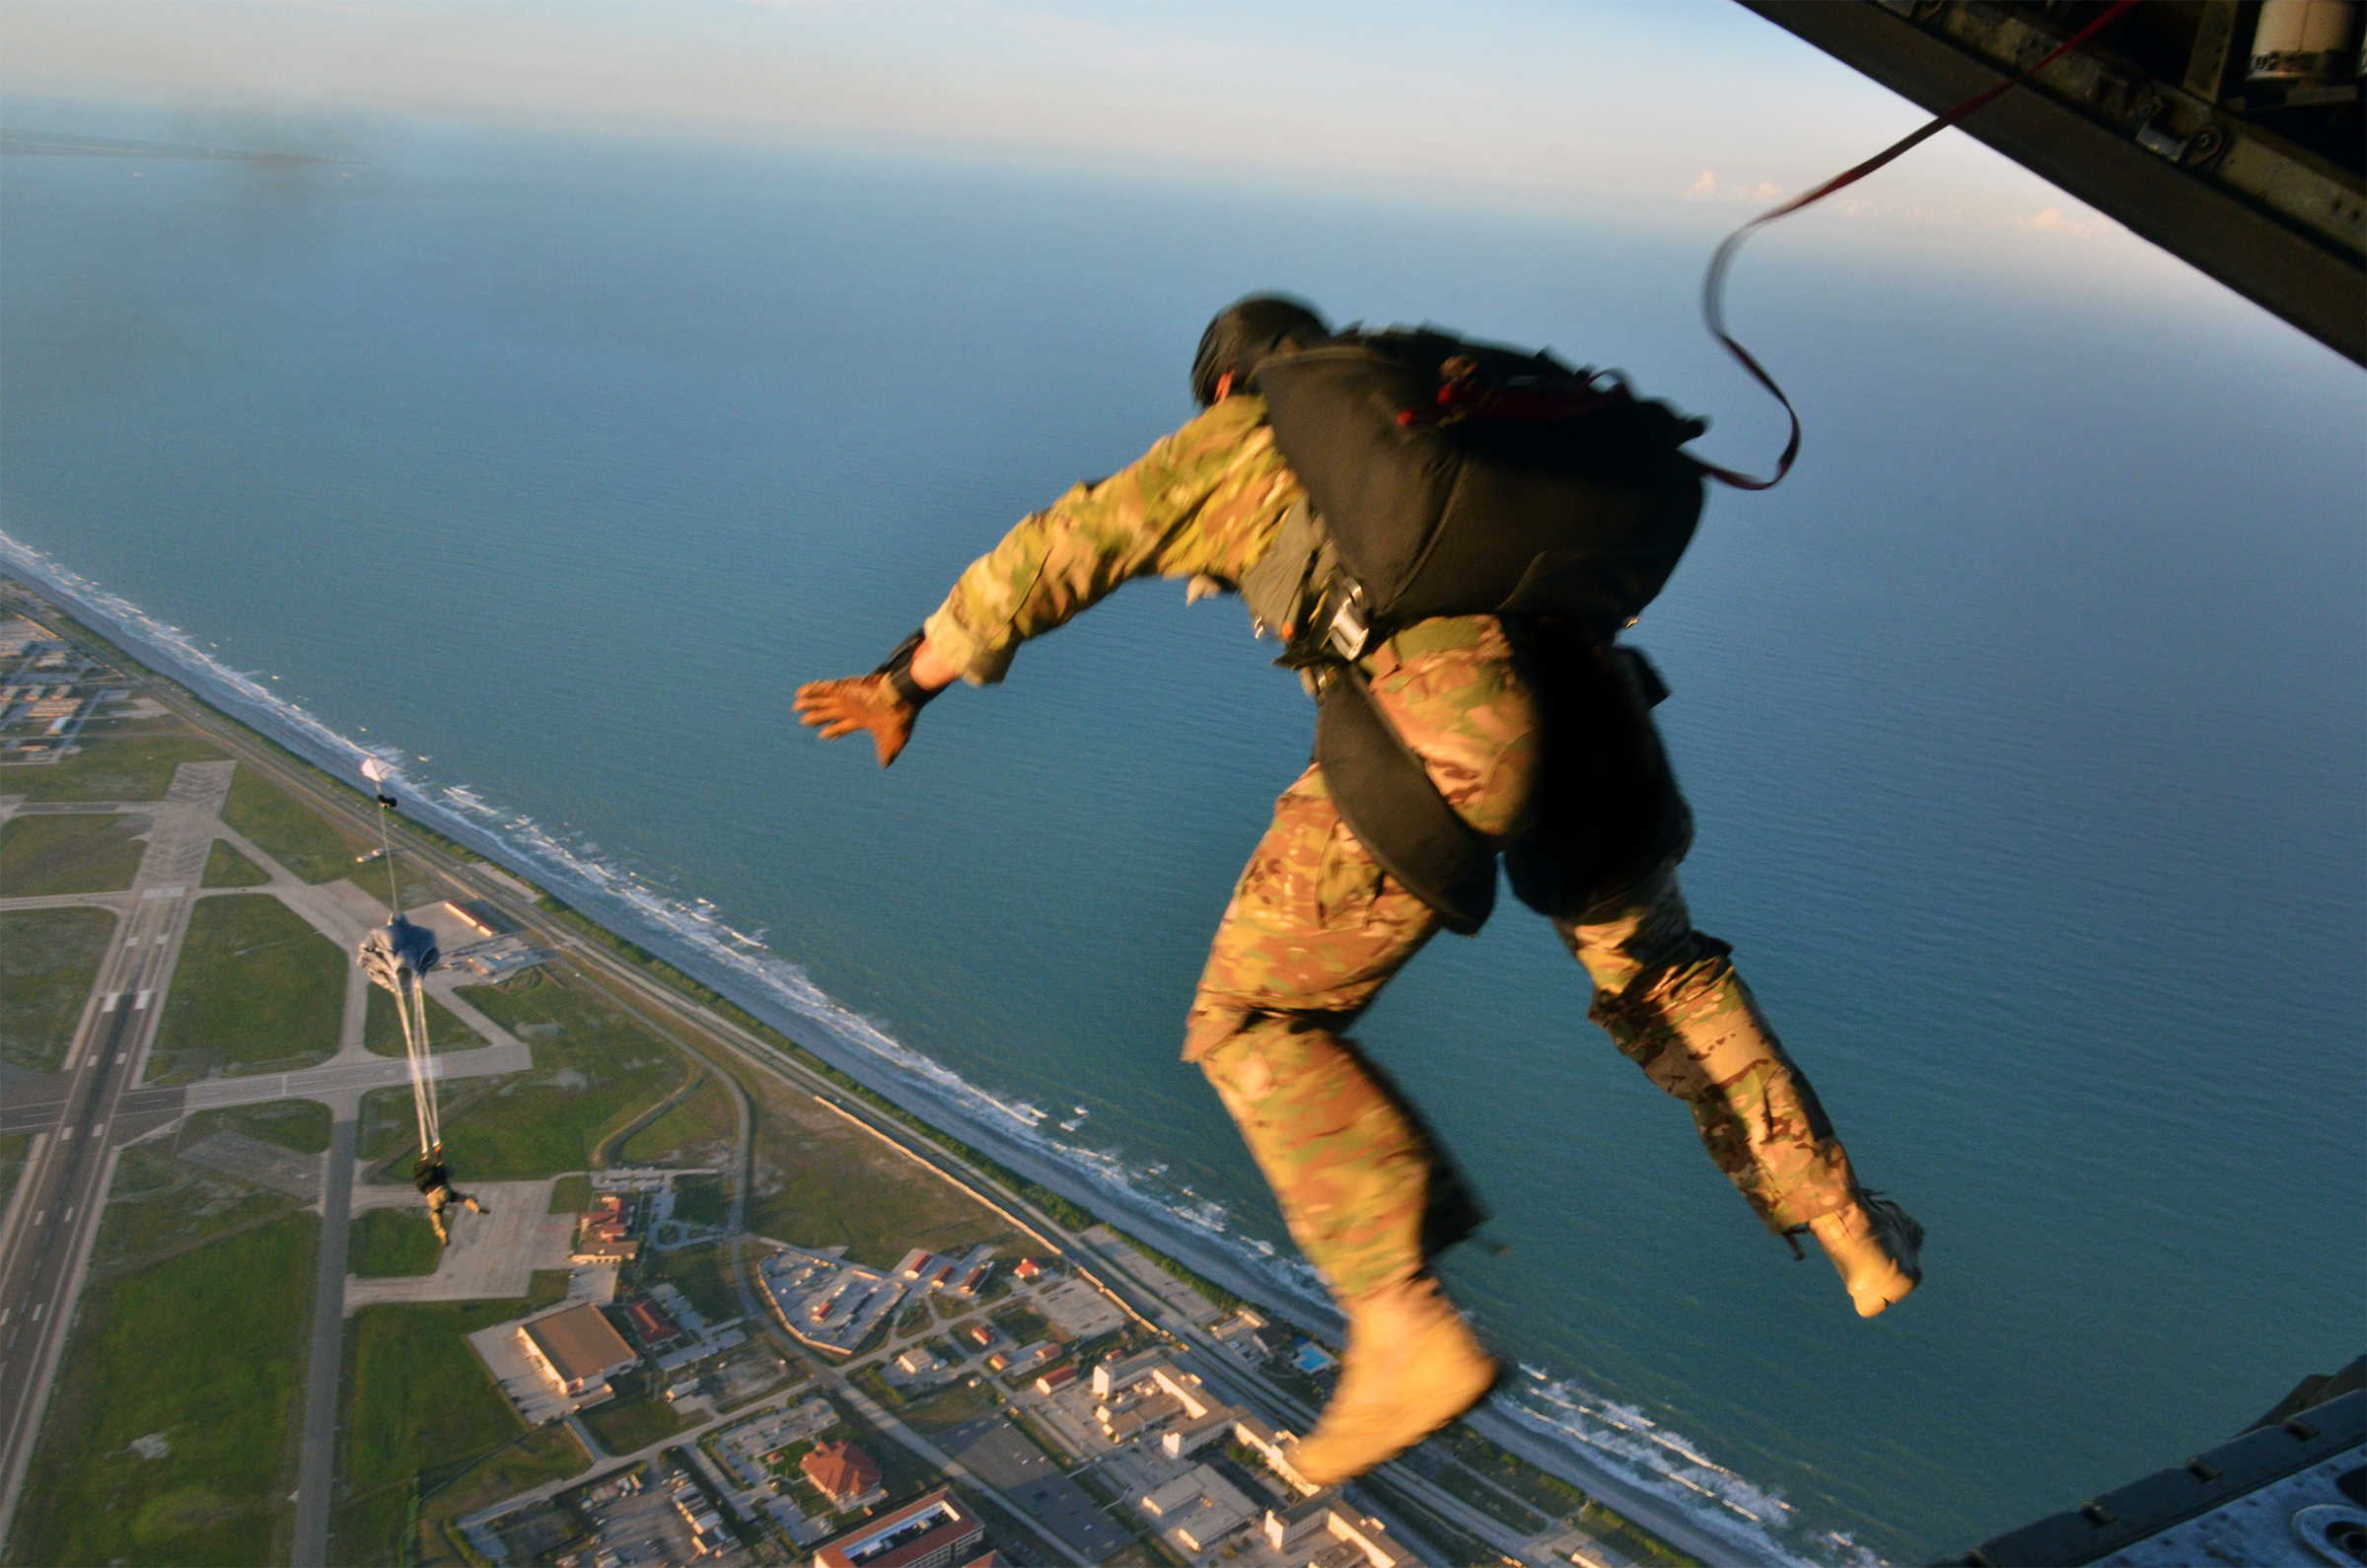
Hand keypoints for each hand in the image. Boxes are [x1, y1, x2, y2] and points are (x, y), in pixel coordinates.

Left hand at [794, 674, 917, 767]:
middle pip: (829, 714)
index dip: (833, 731)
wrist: (901, 698)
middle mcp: (853, 708)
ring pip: (824, 701)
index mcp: (863, 719)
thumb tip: (885, 765)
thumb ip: (886, 751)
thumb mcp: (893, 739)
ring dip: (810, 704)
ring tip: (795, 706)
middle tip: (804, 722)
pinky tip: (800, 693)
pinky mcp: (845, 689)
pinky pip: (824, 688)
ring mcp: (848, 698)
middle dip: (817, 718)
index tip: (824, 736)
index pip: (844, 726)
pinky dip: (812, 690)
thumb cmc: (900, 717)